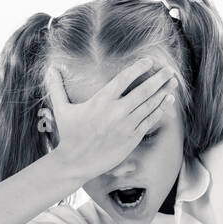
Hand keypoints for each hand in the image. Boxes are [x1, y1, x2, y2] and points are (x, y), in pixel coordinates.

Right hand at [38, 58, 176, 180]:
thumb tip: (50, 68)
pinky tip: (168, 100)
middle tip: (169, 69)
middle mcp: (116, 112)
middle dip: (159, 78)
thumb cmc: (69, 134)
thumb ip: (56, 87)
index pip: (124, 78)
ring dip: (163, 92)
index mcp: (101, 101)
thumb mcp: (61, 109)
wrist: (76, 162)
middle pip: (143, 90)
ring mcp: (126, 125)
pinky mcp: (133, 137)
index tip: (149, 61)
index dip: (139, 68)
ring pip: (150, 105)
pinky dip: (160, 109)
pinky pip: (150, 120)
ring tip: (173, 82)